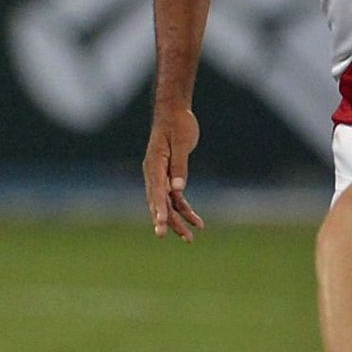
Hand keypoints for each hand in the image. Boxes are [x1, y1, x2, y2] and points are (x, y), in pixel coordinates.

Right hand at [143, 107, 204, 240]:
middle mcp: (154, 173)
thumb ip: (180, 166)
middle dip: (165, 221)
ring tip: (190, 238)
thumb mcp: (182, 144)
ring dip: (178, 220)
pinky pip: (175, 197)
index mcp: (154, 165)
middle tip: (170, 237)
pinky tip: (197, 222)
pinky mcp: (169, 176)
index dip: (158, 210)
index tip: (161, 224)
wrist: (175, 113)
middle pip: (158, 202)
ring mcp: (160, 176)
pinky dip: (185, 209)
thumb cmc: (178, 125)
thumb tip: (177, 189)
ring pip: (167, 203)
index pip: (156, 192)